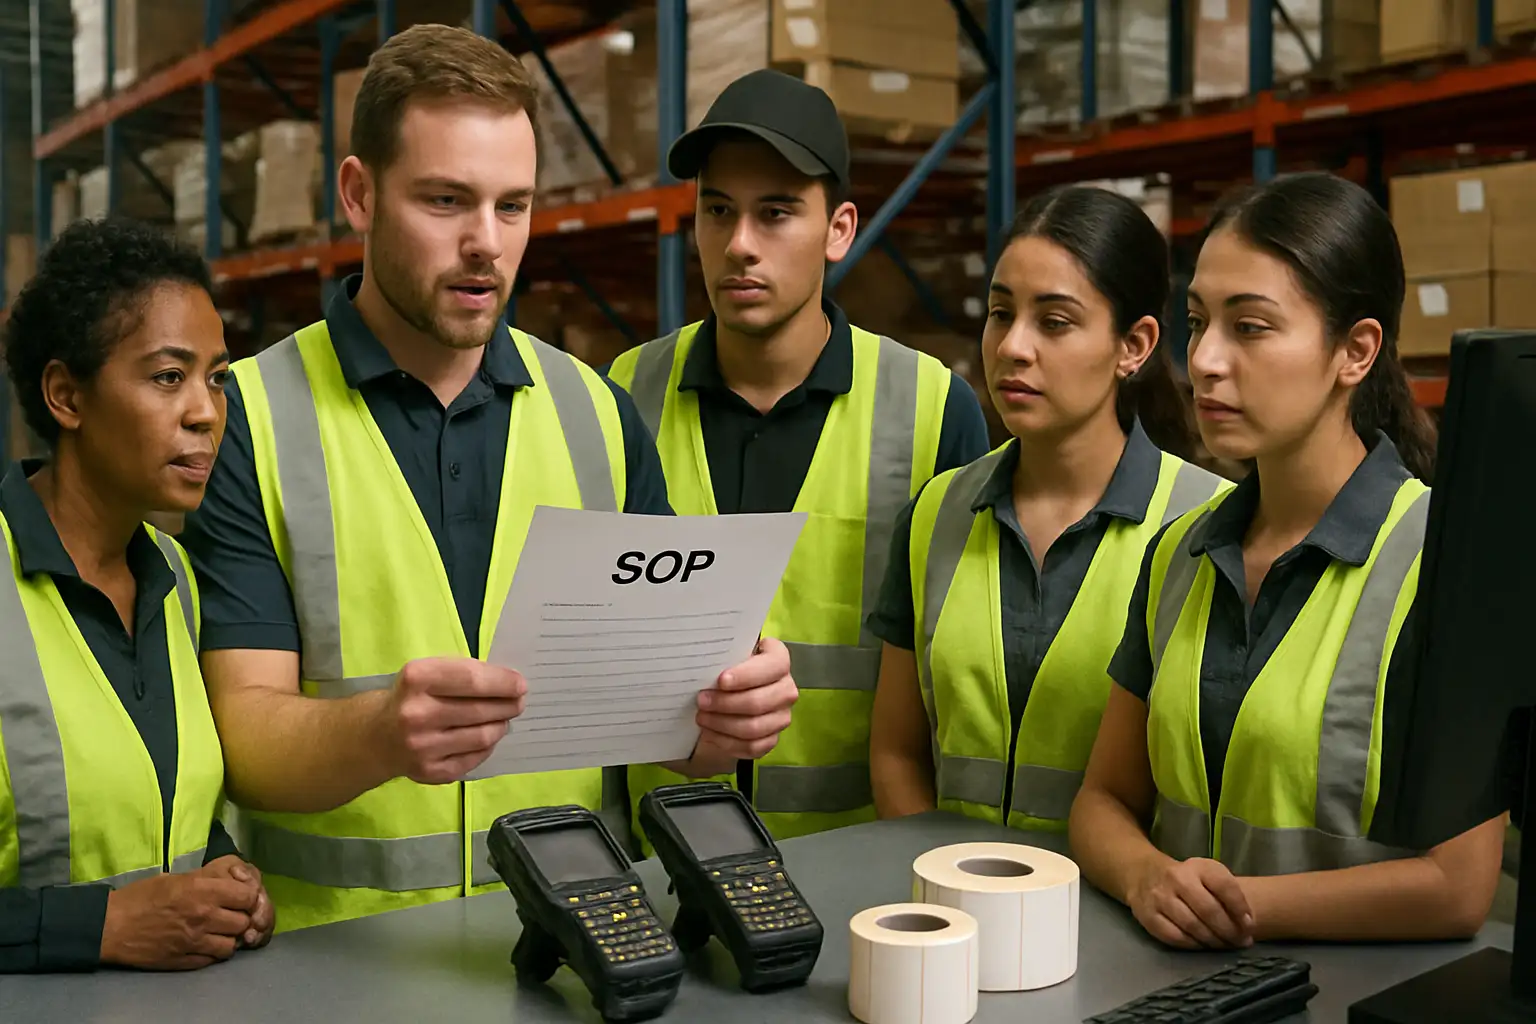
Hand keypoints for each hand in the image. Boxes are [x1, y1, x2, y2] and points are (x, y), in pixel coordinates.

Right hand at [100, 867, 261, 969]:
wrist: (109, 927)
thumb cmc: (140, 897)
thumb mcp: (175, 878)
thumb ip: (205, 881)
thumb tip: (230, 882)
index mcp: (201, 890)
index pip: (248, 896)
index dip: (248, 896)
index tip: (241, 897)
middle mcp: (203, 916)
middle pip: (244, 921)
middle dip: (240, 918)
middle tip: (230, 916)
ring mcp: (194, 942)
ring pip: (232, 945)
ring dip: (229, 938)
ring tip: (219, 932)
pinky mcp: (184, 961)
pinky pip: (213, 959)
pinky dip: (214, 953)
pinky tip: (205, 945)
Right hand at [377, 657, 527, 784]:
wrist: (374, 738)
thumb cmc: (410, 697)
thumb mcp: (427, 673)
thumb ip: (462, 674)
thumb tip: (509, 684)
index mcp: (416, 679)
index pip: (472, 680)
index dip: (502, 682)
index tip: (521, 684)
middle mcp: (416, 714)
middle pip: (480, 710)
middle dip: (508, 705)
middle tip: (518, 702)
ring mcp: (422, 747)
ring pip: (482, 736)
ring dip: (500, 726)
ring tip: (502, 719)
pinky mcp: (429, 772)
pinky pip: (474, 759)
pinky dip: (487, 746)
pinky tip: (485, 737)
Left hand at [676, 636, 797, 776]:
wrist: (733, 687)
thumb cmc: (730, 667)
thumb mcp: (728, 654)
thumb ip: (723, 657)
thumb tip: (705, 668)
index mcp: (779, 660)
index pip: (772, 667)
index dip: (746, 675)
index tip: (721, 680)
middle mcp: (786, 689)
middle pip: (757, 702)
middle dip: (725, 703)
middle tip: (702, 700)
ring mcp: (782, 715)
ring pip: (753, 728)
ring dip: (722, 724)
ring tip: (702, 717)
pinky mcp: (772, 737)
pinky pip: (751, 746)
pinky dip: (727, 742)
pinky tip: (711, 733)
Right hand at [1129, 856, 1254, 949]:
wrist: (1144, 874)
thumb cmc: (1186, 879)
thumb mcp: (1207, 875)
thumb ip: (1227, 893)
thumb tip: (1246, 925)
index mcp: (1197, 866)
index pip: (1224, 886)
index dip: (1240, 908)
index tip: (1249, 926)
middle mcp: (1177, 879)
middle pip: (1209, 910)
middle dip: (1229, 931)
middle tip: (1240, 942)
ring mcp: (1160, 898)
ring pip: (1193, 926)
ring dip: (1213, 941)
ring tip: (1224, 946)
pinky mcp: (1148, 916)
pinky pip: (1176, 937)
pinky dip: (1193, 945)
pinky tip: (1202, 946)